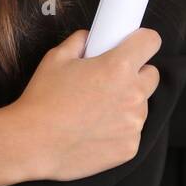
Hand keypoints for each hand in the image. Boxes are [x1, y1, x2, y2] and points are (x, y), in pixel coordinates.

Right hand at [8, 28, 161, 181]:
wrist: (33, 142)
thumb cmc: (43, 99)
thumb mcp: (56, 58)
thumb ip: (79, 42)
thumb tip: (89, 37)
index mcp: (119, 66)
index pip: (151, 41)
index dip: (142, 41)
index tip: (135, 45)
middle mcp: (133, 94)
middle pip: (151, 75)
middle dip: (136, 74)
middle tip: (110, 80)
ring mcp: (133, 124)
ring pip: (141, 105)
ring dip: (127, 103)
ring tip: (96, 109)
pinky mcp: (129, 147)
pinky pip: (132, 131)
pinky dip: (119, 129)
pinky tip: (95, 130)